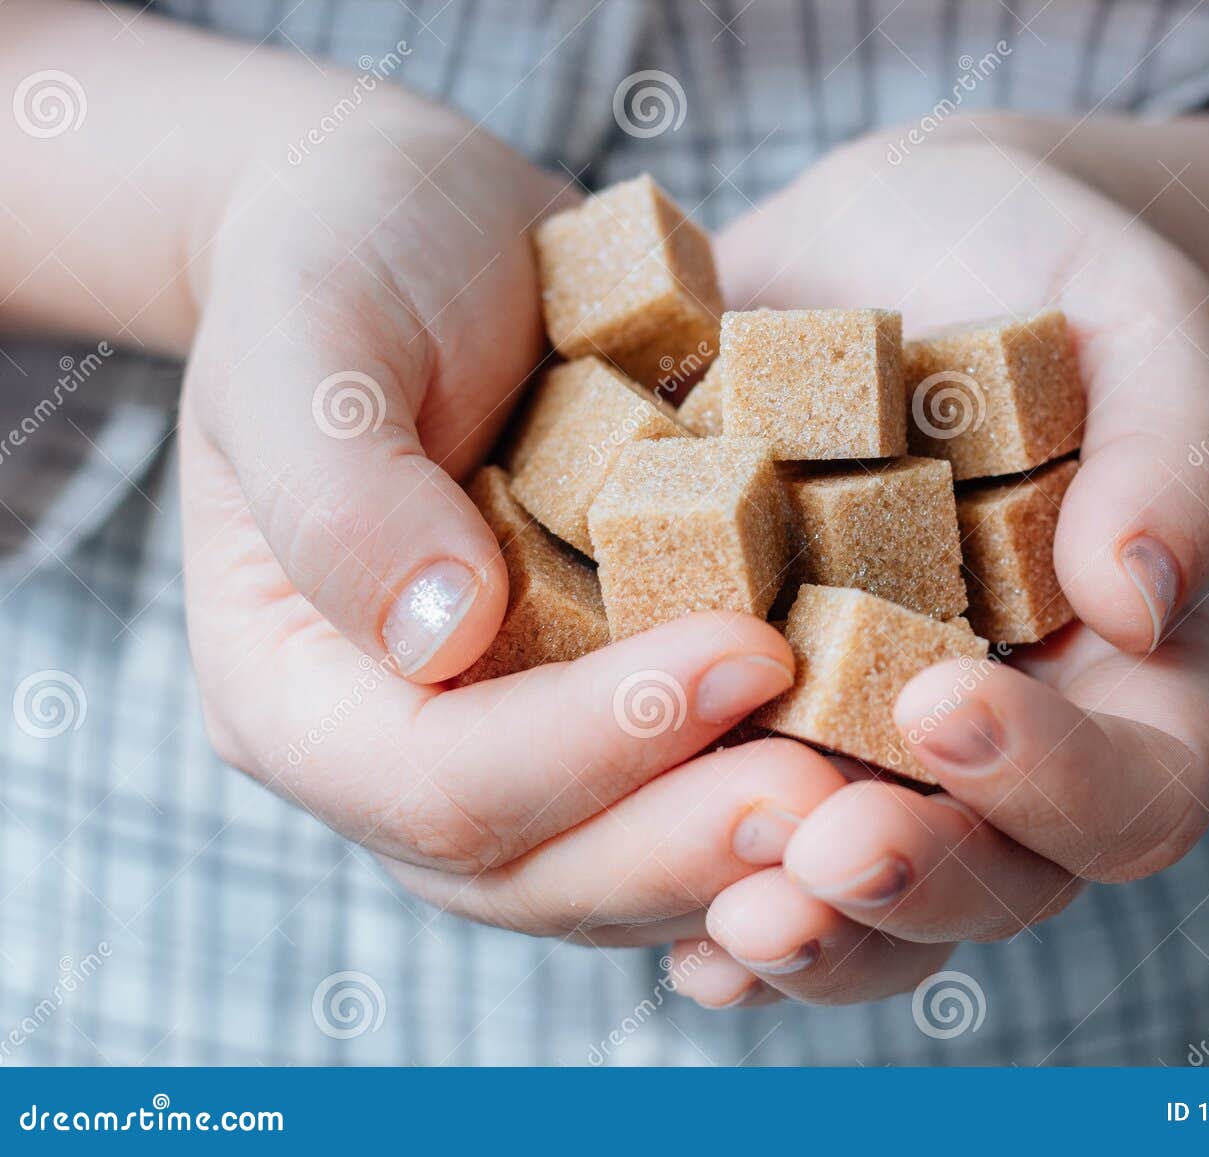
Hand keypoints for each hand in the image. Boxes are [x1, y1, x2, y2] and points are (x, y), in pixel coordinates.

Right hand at [180, 112, 841, 955]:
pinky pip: (680, 801)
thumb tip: (441, 636)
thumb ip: (343, 488)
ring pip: (619, 872)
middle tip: (834, 803)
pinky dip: (767, 803)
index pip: (437, 780)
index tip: (746, 651)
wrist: (435, 245)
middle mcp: (403, 755)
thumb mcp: (311, 335)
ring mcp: (514, 750)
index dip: (592, 743)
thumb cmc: (349, 264)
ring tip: (873, 807)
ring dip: (745, 855)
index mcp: (298, 691)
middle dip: (685, 844)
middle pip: (536, 870)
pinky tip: (870, 774)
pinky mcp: (607, 722)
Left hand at [672, 120, 1208, 1005]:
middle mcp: (1008, 751)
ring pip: (867, 903)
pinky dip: (703, 904)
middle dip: (915, 884)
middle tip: (822, 854)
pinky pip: (745, 855)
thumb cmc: (1031, 272)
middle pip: (999, 884)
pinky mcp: (763, 732)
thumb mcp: (1131, 317)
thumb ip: (1169, 444)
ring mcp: (879, 757)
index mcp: (1132, 681)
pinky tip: (664, 928)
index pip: (1137, 791)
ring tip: (727, 920)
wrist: (874, 260)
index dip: (1056, 781)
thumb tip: (1135, 599)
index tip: (946, 701)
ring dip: (807, 934)